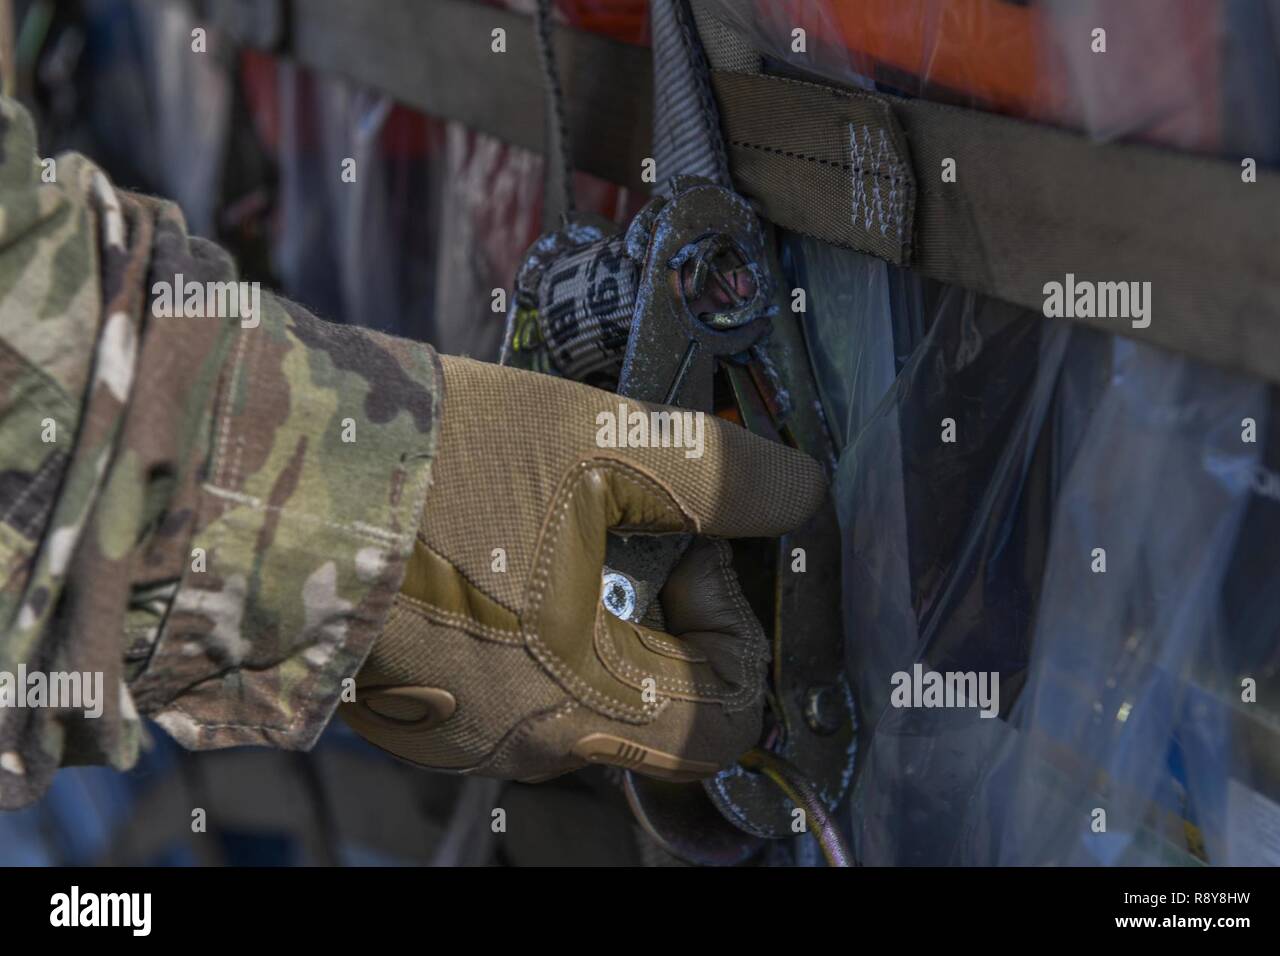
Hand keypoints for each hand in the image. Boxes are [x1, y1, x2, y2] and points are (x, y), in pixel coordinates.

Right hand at [340, 355, 825, 781]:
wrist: (254, 471)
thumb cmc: (427, 466)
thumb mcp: (597, 446)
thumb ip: (717, 477)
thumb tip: (800, 489)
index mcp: (576, 705)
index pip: (727, 720)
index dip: (737, 632)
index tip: (696, 550)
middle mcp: (519, 742)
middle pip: (651, 702)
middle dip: (666, 614)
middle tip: (634, 521)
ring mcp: (453, 729)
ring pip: (574, 689)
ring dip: (594, 613)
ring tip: (558, 519)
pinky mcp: (404, 699)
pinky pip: (503, 679)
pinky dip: (527, 623)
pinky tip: (492, 545)